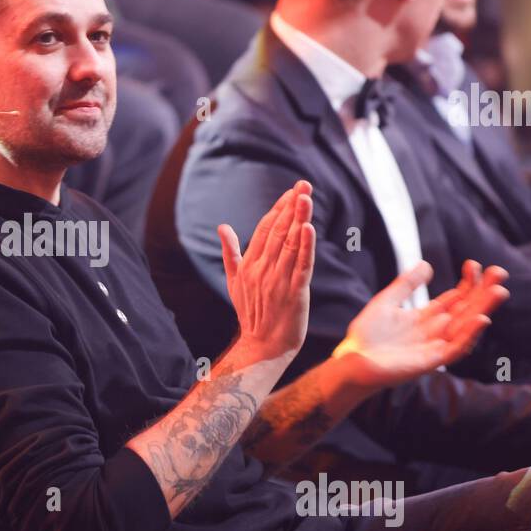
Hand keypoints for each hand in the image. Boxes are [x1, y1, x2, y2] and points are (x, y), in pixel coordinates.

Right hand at [218, 181, 315, 365]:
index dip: (278, 209)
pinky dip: (305, 247)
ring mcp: (278, 281)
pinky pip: (302, 266)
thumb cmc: (251, 313)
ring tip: (306, 197)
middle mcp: (262, 269)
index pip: (264, 229)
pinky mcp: (295, 293)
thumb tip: (221, 226)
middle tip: (303, 184)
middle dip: (291, 206)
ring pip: (290, 244)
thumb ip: (230, 252)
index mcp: (249, 265)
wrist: (263, 347)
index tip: (291, 190)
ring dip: (299, 219)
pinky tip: (308, 228)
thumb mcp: (234, 281)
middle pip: (278, 231)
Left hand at [334, 259, 508, 388]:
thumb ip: (406, 284)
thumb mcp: (387, 301)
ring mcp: (435, 346)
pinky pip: (457, 348)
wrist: (352, 360)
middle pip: (466, 310)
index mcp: (427, 317)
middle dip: (483, 292)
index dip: (467, 282)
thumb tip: (427, 264)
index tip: (474, 264)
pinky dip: (470, 334)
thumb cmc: (367, 335)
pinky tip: (481, 319)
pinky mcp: (431, 360)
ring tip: (499, 291)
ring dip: (483, 309)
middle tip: (500, 272)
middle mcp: (435, 331)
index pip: (455, 298)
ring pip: (467, 326)